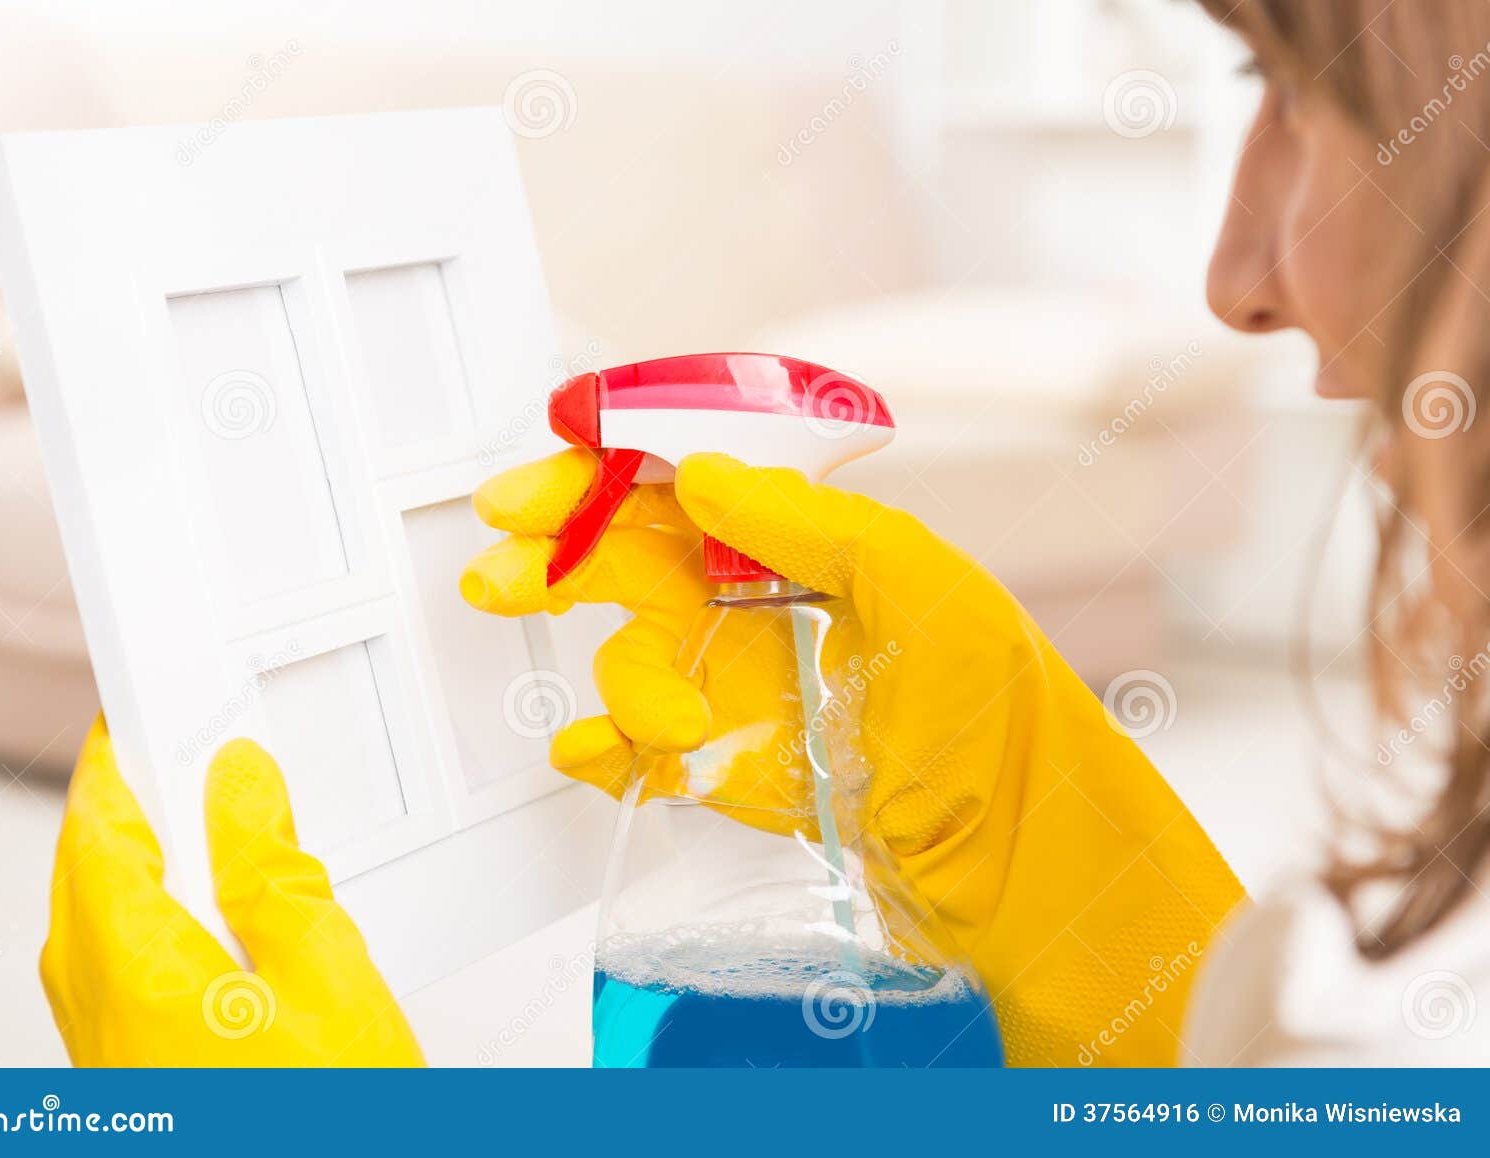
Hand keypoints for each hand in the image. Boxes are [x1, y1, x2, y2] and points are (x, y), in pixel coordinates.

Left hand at [40, 716, 424, 1066]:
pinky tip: (217, 924)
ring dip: (145, 870)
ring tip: (218, 842)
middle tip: (193, 766)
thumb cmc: (322, 1120)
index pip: (99, 829)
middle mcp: (97, 1010)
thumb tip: (241, 781)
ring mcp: (104, 1047)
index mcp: (134, 967)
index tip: (149, 718)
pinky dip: (152, 923)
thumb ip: (274, 871)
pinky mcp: (127, 1070)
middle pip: (90, 873)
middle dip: (135, 810)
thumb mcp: (325, 976)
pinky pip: (114, 971)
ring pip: (98, 924)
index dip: (121, 761)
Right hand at [462, 449, 1244, 1064]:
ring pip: (636, 658)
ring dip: (628, 684)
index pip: (689, 489)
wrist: (1021, 867)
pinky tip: (591, 750)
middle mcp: (774, 608)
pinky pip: (641, 745)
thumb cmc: (996, 716)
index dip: (608, 479)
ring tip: (672, 721)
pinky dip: (605, 745)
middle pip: (638, 562)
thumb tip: (697, 473)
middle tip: (501, 574)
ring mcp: (749, 688)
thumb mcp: (917, 586)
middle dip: (561, 560)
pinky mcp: (733, 766)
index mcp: (816, 547)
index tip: (542, 484)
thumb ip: (804, 522)